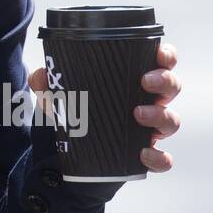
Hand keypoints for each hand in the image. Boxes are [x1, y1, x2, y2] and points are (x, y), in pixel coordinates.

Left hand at [28, 41, 180, 172]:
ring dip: (160, 115)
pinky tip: (144, 154)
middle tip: (145, 82)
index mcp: (132, 80)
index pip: (160, 62)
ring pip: (171, 120)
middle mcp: (147, 101)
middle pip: (172, 87)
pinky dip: (159, 157)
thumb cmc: (71, 112)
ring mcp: (148, 129)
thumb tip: (41, 74)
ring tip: (137, 115)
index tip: (159, 54)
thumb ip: (46, 82)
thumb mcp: (56, 95)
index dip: (166, 55)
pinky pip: (163, 159)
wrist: (65, 153)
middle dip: (165, 81)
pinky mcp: (145, 155)